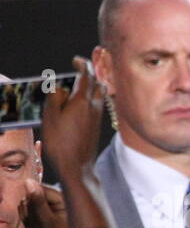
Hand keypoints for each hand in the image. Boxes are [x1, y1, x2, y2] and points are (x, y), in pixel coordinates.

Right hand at [19, 181, 70, 227]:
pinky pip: (26, 214)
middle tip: (34, 222)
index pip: (41, 189)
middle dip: (28, 205)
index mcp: (65, 203)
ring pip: (28, 205)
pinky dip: (25, 219)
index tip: (23, 204)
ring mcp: (48, 213)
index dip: (29, 193)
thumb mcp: (46, 224)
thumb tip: (28, 181)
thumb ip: (37, 203)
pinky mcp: (38, 222)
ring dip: (26, 213)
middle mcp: (58, 206)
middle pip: (34, 195)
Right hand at [39, 56, 105, 179]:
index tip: (76, 60)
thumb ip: (56, 97)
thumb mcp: (51, 116)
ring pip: (99, 95)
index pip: (87, 76)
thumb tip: (62, 86)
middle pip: (98, 84)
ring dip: (92, 87)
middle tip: (78, 71)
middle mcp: (95, 107)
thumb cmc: (61, 143)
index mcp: (83, 101)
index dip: (83, 65)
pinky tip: (80, 103)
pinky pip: (97, 106)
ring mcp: (98, 117)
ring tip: (77, 86)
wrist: (77, 167)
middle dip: (91, 74)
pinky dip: (91, 98)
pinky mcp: (97, 126)